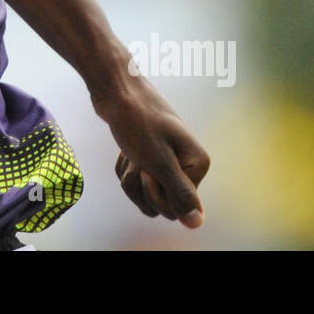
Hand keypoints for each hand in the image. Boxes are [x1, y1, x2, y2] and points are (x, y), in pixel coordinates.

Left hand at [94, 74, 210, 227]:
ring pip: (146, 194)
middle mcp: (188, 164)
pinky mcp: (151, 158)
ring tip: (130, 153)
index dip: (156, 193)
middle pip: (162, 203)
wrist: (116, 90)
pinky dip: (125, 168)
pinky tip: (125, 151)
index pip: (178, 207)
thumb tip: (197, 223)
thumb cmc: (137, 120)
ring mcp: (168, 161)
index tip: (146, 170)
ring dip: (130, 178)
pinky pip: (137, 181)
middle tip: (136, 159)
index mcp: (197, 164)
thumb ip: (179, 193)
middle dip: (140, 186)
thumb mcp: (158, 161)